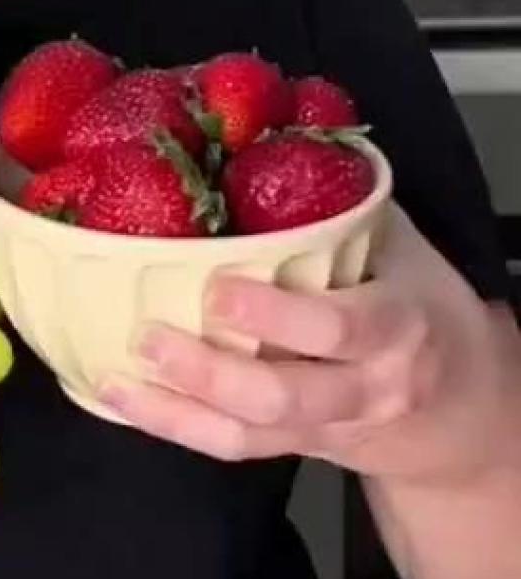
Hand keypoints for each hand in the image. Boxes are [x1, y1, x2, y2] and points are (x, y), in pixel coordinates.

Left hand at [102, 205, 517, 487]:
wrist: (460, 403)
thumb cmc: (418, 301)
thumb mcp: (400, 245)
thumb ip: (341, 202)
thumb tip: (261, 128)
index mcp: (395, 326)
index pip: (338, 329)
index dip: (276, 318)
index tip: (218, 290)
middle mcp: (365, 388)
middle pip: (282, 396)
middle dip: (210, 372)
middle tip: (149, 335)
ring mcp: (327, 428)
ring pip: (249, 435)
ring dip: (176, 410)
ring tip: (117, 376)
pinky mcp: (295, 449)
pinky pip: (232, 447)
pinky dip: (174, 426)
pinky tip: (123, 398)